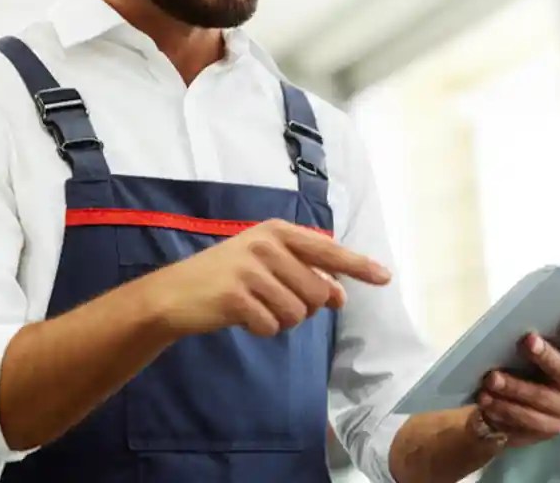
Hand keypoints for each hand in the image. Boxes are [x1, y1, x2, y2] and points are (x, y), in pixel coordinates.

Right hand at [141, 219, 391, 337]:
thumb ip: (304, 275)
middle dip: (303, 307)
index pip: (327, 249)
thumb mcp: (266, 267)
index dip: (358, 264)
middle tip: (273, 301)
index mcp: (276, 231)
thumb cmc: (226, 278)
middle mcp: (266, 244)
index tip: (385, 277)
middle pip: (316, 292)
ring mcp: (250, 268)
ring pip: (297, 313)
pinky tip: (240, 317)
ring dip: (281, 319)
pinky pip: (272, 326)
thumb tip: (340, 295)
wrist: (174, 294)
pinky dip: (261, 329)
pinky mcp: (236, 295)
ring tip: (255, 307)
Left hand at [474, 316, 559, 447]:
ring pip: (544, 402)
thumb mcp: (535, 344)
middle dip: (548, 358)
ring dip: (517, 389)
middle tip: (525, 341)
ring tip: (492, 378)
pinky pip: (526, 423)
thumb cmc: (527, 358)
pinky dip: (504, 410)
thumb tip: (521, 321)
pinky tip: (486, 400)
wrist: (514, 395)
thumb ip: (538, 334)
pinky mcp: (546, 430)